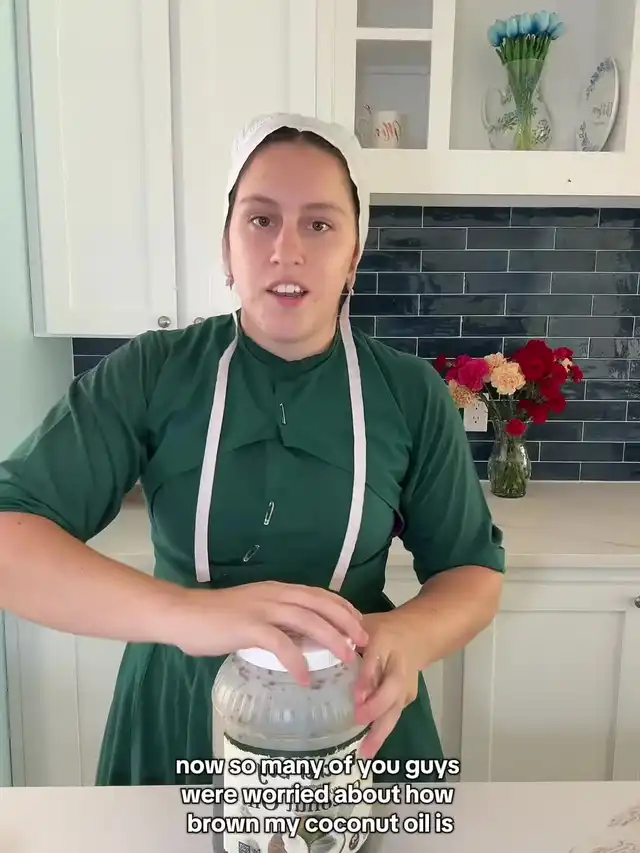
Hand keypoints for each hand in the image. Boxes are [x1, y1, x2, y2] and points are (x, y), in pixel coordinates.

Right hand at [165, 581, 367, 683]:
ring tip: (347, 658)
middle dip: (346, 621)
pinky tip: (306, 678)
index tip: (359, 623)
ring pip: (308, 620)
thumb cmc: (213, 617)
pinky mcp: (249, 627)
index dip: (342, 607)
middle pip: (321, 604)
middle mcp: (275, 595)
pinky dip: (297, 661)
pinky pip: (281, 644)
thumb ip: (273, 622)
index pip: (318, 594)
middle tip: (364, 641)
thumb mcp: (251, 613)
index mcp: (277, 590)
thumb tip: (293, 640)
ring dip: (332, 638)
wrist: (182, 614)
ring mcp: (263, 609)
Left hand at [353, 612, 419, 758]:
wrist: (415, 636)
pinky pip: (394, 715)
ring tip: (366, 752)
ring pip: (396, 707)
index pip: (377, 659)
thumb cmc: (379, 629)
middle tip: (359, 719)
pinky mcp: (406, 698)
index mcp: (384, 641)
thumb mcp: (362, 624)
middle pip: (393, 687)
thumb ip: (339, 633)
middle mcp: (398, 664)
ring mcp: (405, 683)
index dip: (368, 678)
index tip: (356, 696)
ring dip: (382, 730)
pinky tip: (368, 748)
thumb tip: (303, 641)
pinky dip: (382, 732)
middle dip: (377, 705)